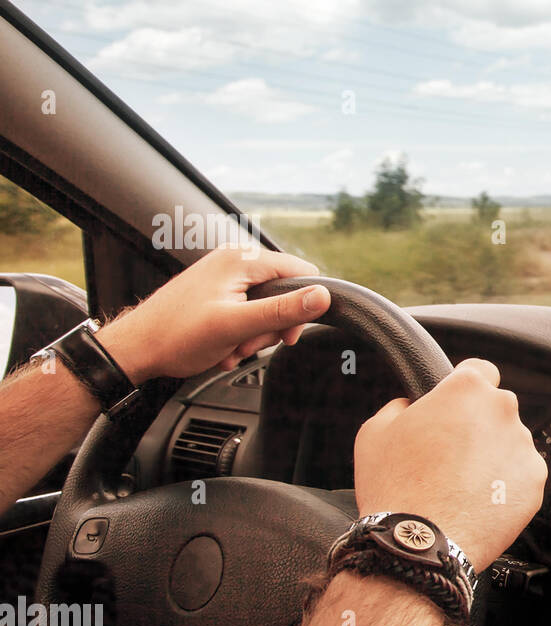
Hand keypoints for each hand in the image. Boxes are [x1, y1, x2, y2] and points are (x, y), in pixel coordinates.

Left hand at [95, 247, 330, 382]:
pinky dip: (240, 334)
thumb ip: (282, 309)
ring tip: (231, 348)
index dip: (304, 305)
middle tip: (248, 344)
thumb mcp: (237, 325)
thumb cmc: (176, 336)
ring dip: (254, 335)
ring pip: (265, 307)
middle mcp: (234, 261)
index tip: (286, 334)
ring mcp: (224, 277)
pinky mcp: (216, 293)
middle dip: (271, 326)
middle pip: (283, 293)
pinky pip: (246, 312)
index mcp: (241, 260)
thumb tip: (323, 296)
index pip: (301, 272)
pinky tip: (223, 348)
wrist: (135, 349)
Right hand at [353, 359, 547, 570]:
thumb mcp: (376, 431)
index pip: (479, 370)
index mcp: (466, 390)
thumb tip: (410, 405)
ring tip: (461, 484)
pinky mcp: (535, 482)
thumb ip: (400, 405)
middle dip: (477, 425)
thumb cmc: (396, 488)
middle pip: (496, 409)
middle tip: (450, 453)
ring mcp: (523, 447)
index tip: (457, 404)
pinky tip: (477, 500)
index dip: (464, 386)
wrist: (420, 544)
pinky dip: (505, 484)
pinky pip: (520, 475)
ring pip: (510, 443)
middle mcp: (502, 411)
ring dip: (492, 455)